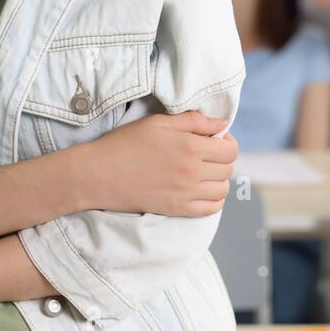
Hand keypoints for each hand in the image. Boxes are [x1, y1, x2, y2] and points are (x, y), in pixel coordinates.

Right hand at [83, 111, 236, 216]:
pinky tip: (201, 190)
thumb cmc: (125, 143)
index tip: (214, 139)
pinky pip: (210, 210)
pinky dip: (213, 201)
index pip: (230, 150)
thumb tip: (222, 123)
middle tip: (207, 154)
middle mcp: (192, 172)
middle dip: (222, 159)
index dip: (227, 142)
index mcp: (190, 146)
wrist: (99, 174)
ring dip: (219, 180)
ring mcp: (185, 194)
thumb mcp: (158, 123)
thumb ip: (194, 120)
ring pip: (222, 190)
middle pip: (228, 169)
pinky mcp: (176, 209)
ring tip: (204, 172)